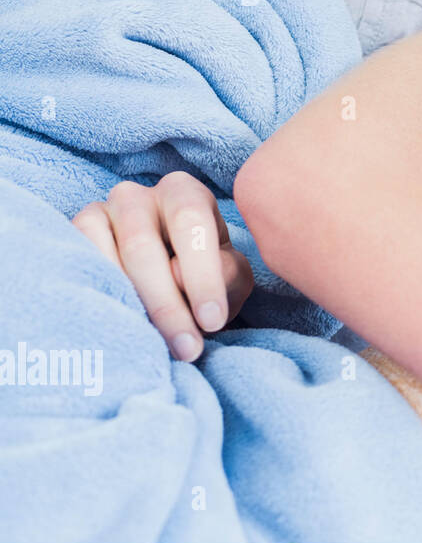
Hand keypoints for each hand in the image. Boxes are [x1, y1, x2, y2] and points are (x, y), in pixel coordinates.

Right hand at [71, 171, 254, 361]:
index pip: (192, 224)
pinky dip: (98, 298)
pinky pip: (78, 266)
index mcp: (184, 194)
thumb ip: (225, 274)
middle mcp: (137, 196)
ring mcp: (97, 213)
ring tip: (151, 345)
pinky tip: (118, 325)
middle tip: (186, 348)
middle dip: (166, 304)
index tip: (211, 322)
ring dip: (129, 307)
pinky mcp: (70, 236)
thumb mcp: (230, 276)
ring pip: (106, 260)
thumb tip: (178, 274)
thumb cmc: (204, 276)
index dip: (201, 275)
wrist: (163, 281)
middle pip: (142, 247)